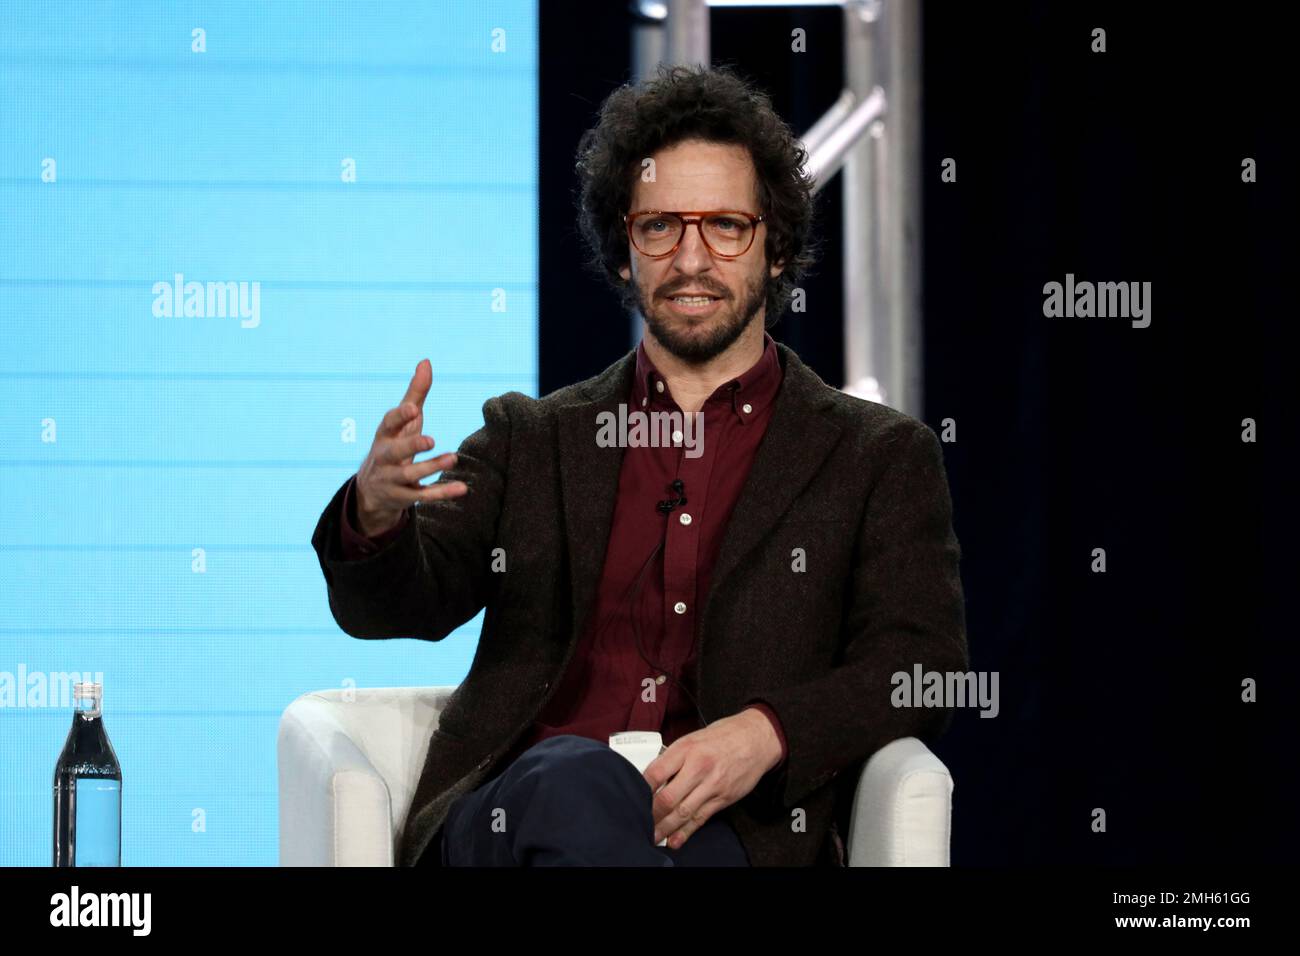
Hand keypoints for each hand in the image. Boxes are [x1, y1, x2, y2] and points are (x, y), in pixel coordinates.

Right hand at [354, 359, 467, 535]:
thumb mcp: (403, 421)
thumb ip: (415, 394)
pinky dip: (442, 493)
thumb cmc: (393, 444)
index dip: (400, 417)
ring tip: (454, 458)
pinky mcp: (405, 497)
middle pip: (394, 452)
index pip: (388, 423)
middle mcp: (384, 458)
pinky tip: (462, 488)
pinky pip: (423, 496)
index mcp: (384, 435)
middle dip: (411, 446)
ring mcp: (392, 480)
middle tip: (431, 440)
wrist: (372, 490)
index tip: (415, 409)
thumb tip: (426, 361)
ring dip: (431, 467)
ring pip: (409, 476)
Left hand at [643, 708, 782, 849]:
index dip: (640, 789)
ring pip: (683, 812)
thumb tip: (654, 777)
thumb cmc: (723, 736)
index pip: (656, 773)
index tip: (632, 798)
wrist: (756, 738)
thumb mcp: (694, 738)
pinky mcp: (723, 798)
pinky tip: (675, 840)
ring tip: (652, 836)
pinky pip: (701, 818)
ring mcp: (712, 784)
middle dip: (651, 814)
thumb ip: (674, 757)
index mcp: (687, 749)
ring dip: (665, 828)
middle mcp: (699, 767)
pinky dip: (686, 832)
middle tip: (639, 823)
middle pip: (667, 797)